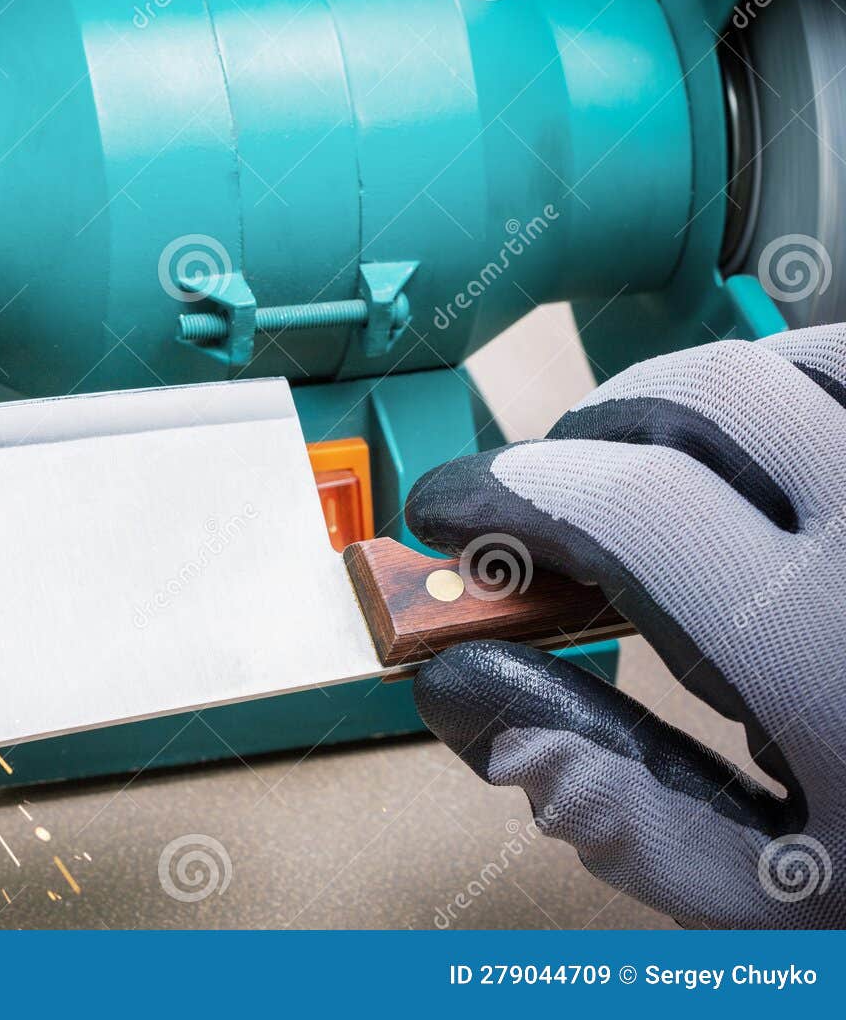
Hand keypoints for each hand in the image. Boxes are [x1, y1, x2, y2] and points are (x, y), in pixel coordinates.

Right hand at [405, 325, 845, 927]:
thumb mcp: (772, 901)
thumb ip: (607, 795)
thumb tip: (464, 697)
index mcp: (823, 657)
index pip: (611, 504)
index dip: (499, 490)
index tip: (450, 510)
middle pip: (693, 398)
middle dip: (587, 433)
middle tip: (554, 495)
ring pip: (794, 357)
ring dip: (695, 398)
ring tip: (665, 466)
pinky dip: (806, 378)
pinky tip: (785, 441)